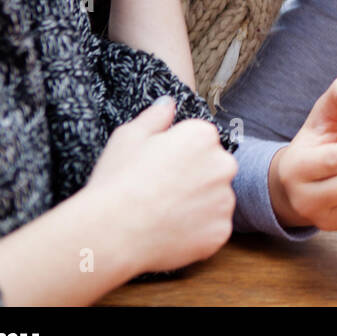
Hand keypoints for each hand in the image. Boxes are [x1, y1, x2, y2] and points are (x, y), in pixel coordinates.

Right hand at [84, 96, 237, 274]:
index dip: (178, 155)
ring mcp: (224, 200)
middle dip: (194, 178)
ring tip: (163, 214)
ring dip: (198, 205)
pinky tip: (170, 232)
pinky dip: (197, 232)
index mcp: (203, 136)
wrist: (111, 232)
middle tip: (161, 192)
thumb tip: (170, 103)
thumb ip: (156, 116)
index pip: (201, 141)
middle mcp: (223, 164)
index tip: (159, 167)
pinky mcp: (221, 231)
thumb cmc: (117, 180)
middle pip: (213, 168)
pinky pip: (212, 228)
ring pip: (215, 200)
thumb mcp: (128, 136)